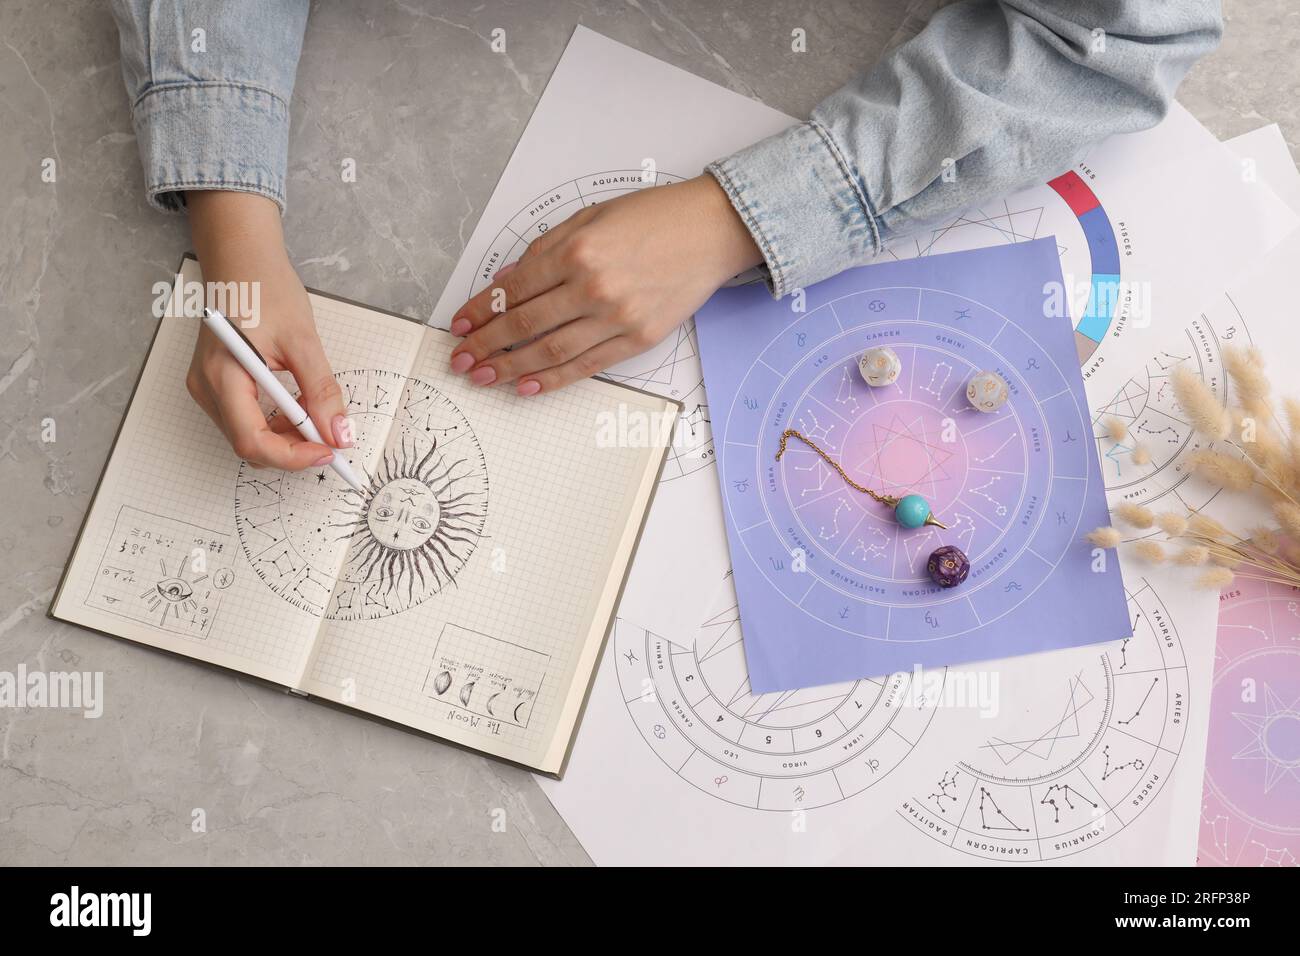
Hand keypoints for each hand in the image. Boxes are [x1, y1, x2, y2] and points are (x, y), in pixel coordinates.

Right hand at [184, 191, 349, 468]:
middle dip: (293, 448)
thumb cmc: (266, 288)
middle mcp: (206, 387)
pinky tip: (298, 405)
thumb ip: (321, 391)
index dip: (292, 456)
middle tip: (331, 438)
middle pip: (249, 443)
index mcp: (222, 375)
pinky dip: (276, 421)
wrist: (242, 258)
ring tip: (316, 413)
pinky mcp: (216, 384)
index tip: (329, 452)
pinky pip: (246, 417)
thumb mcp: (303, 340)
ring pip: (248, 434)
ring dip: (287, 435)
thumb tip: (339, 433)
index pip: (253, 440)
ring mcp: (207, 387)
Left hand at [447, 174, 761, 393]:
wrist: (711, 231)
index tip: (460, 326)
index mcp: (576, 250)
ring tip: (483, 377)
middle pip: (524, 324)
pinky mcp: (638, 338)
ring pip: (550, 351)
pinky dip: (553, 379)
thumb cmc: (654, 217)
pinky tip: (527, 386)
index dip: (481, 311)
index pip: (513, 289)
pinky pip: (587, 365)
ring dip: (510, 367)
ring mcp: (616, 317)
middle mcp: (593, 286)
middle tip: (460, 360)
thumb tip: (507, 280)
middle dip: (486, 345)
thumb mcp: (590, 216)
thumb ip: (546, 249)